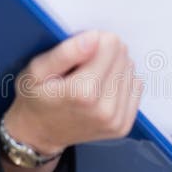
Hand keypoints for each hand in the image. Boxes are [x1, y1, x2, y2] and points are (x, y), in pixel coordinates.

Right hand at [4, 30, 144, 154]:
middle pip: (122, 56)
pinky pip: (136, 87)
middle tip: (81, 68)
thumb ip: (65, 53)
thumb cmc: (36, 98)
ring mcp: (116, 120)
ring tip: (89, 80)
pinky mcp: (123, 125)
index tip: (77, 53)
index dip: (93, 41)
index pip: (110, 44)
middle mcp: (104, 109)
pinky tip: (101, 89)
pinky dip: (120, 83)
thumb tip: (94, 38)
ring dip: (112, 68)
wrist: (39, 133)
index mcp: (83, 92)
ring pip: (130, 69)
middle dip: (103, 54)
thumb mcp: (36, 70)